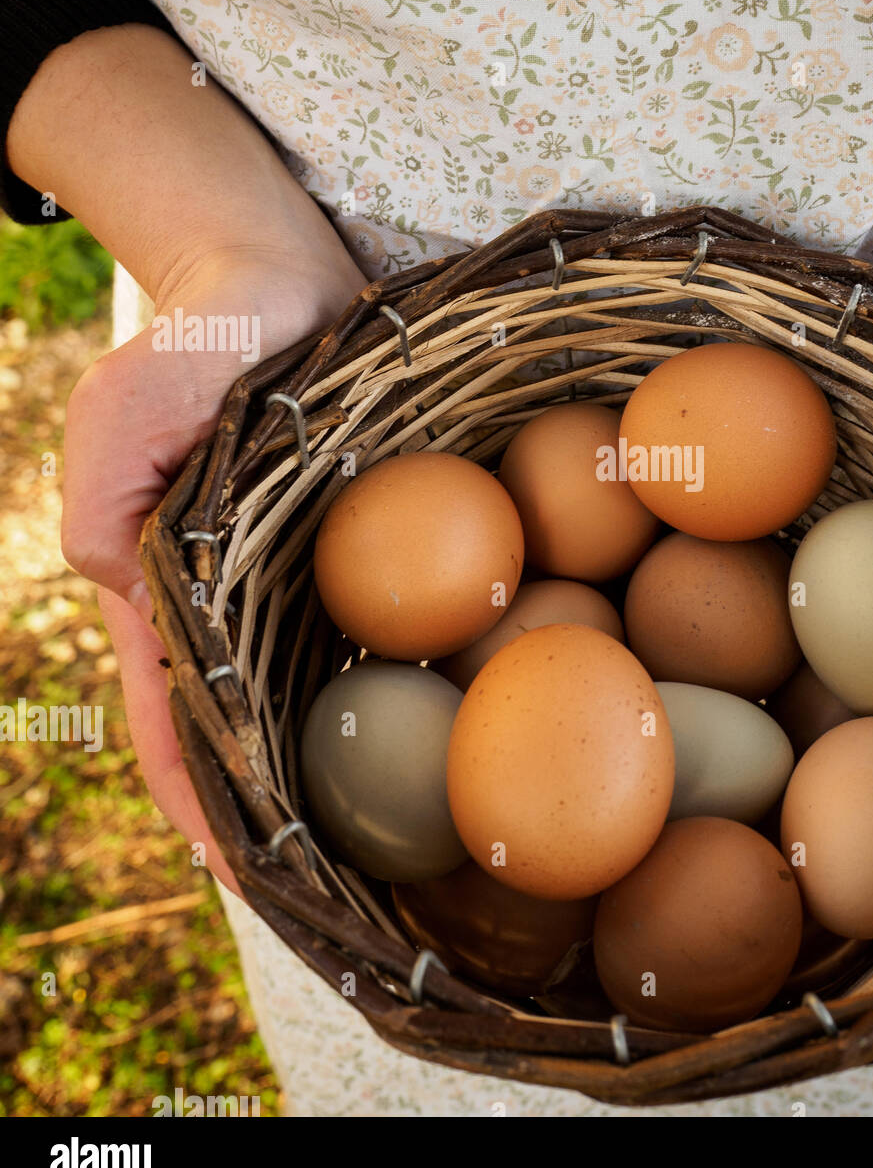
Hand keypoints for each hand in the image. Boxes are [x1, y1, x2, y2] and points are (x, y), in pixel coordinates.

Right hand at [62, 247, 364, 891]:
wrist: (274, 278)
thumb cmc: (189, 347)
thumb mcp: (120, 423)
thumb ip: (107, 515)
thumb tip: (131, 596)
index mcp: (174, 594)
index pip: (183, 720)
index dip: (208, 800)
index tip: (249, 878)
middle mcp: (253, 601)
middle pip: (269, 726)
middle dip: (297, 808)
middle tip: (349, 889)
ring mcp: (323, 577)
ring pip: (342, 685)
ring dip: (366, 761)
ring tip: (417, 840)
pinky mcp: (388, 541)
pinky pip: (411, 617)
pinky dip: (426, 671)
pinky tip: (470, 719)